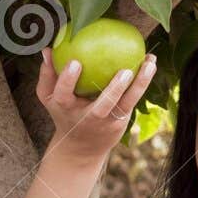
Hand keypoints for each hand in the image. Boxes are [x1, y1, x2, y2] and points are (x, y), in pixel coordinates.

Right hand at [37, 45, 156, 163]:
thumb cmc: (64, 113)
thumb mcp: (49, 97)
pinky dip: (143, 82)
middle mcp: (88, 117)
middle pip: (102, 106)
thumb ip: (48, 74)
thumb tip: (47, 50)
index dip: (68, 80)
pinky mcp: (121, 121)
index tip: (75, 62)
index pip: (64, 94)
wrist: (82, 147)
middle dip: (114, 91)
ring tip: (149, 64)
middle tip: (125, 71)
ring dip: (139, 85)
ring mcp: (107, 121)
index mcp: (66, 108)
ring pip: (125, 103)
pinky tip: (150, 63)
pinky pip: (133, 99)